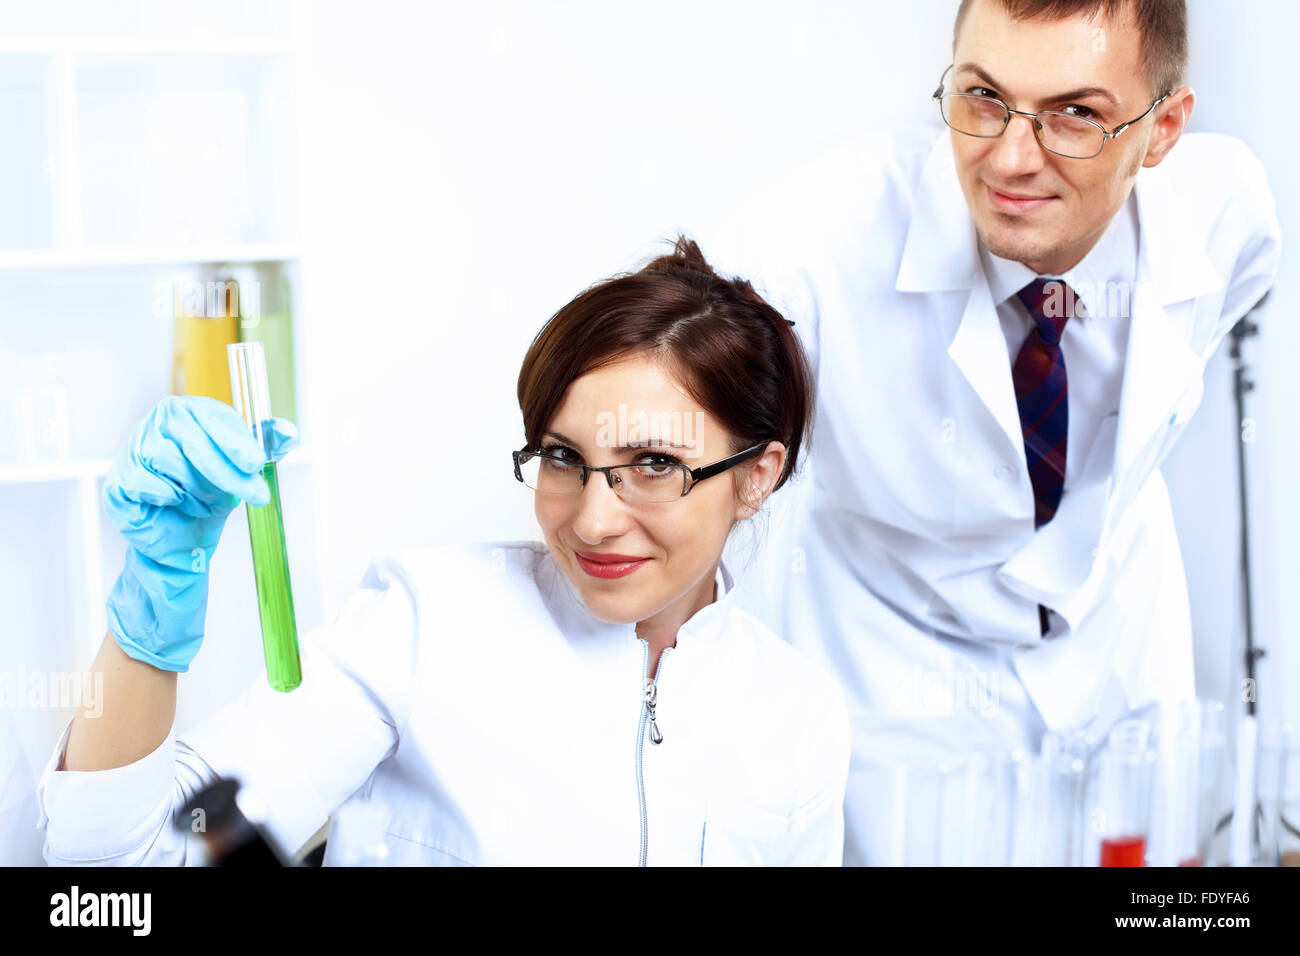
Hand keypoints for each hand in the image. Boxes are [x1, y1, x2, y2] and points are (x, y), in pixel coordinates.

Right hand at [103, 395, 299, 671]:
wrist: (184, 536)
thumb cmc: (212, 495)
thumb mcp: (246, 469)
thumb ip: (269, 446)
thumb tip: (290, 433)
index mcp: (191, 411)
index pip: (212, 419)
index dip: (236, 442)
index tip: (256, 463)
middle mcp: (159, 423)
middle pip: (193, 441)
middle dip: (228, 473)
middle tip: (256, 495)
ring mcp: (134, 448)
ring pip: (169, 460)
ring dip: (197, 488)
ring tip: (204, 501)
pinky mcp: (119, 479)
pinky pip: (145, 483)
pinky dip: (168, 497)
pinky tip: (175, 503)